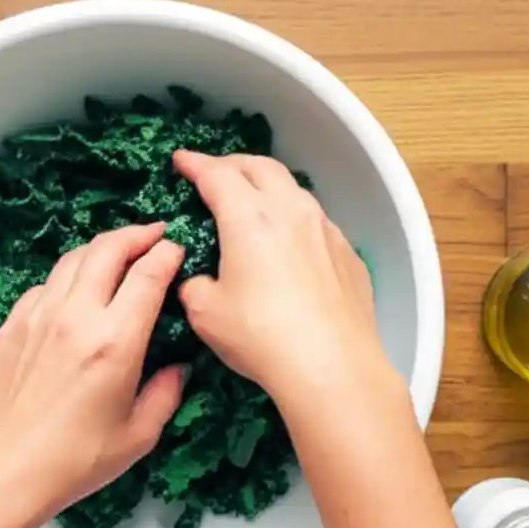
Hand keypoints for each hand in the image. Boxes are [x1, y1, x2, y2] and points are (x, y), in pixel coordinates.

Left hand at [0, 223, 187, 520]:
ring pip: (72, 259)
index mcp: (114, 342)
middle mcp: (75, 317)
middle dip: (136, 234)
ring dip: (101, 249)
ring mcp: (38, 317)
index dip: (167, 254)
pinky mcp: (11, 326)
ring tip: (118, 254)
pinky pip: (45, 286)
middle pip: (108, 249)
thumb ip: (166, 392)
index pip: (147, 274)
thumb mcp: (139, 434)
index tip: (178, 248)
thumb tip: (179, 366)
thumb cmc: (77, 461)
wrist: (6, 471)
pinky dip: (68, 277)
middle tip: (153, 234)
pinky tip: (77, 292)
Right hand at [173, 150, 394, 399]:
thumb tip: (199, 279)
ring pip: (293, 190)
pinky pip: (316, 222)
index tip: (181, 160)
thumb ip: (194, 285)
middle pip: (260, 167)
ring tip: (254, 202)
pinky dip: (294, 219)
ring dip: (268, 188)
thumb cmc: (260, 336)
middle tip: (215, 173)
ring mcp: (325, 229)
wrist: (332, 366)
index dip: (195, 164)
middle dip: (233, 164)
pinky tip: (289, 243)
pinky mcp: (347, 253)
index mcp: (249, 217)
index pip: (217, 175)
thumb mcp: (206, 313)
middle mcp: (290, 211)